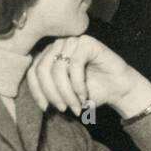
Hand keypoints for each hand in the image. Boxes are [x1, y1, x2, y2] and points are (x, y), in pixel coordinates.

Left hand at [27, 36, 150, 117]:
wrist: (119, 89)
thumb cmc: (92, 91)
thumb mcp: (64, 94)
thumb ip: (48, 91)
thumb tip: (35, 100)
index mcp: (48, 55)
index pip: (32, 71)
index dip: (37, 91)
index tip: (45, 108)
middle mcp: (58, 45)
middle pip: (42, 69)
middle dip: (52, 94)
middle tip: (63, 109)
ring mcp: (72, 41)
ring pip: (57, 69)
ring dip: (66, 93)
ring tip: (75, 105)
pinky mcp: (87, 42)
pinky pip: (75, 65)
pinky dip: (78, 85)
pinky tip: (84, 95)